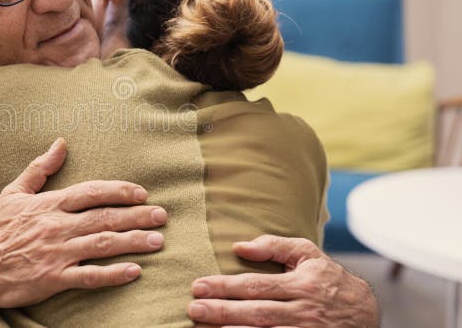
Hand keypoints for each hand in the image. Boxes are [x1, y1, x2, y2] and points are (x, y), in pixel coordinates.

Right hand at [0, 138, 167, 308]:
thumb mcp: (14, 192)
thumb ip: (40, 168)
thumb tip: (60, 143)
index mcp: (49, 204)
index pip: (92, 192)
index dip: (120, 191)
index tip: (142, 193)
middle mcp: (56, 227)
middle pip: (104, 217)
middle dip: (136, 216)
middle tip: (161, 215)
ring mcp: (57, 253)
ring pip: (102, 245)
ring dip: (132, 241)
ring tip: (157, 240)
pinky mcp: (54, 279)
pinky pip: (89, 276)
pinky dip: (113, 274)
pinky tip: (134, 271)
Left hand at [188, 235, 379, 327]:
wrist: (365, 312)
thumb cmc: (329, 279)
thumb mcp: (308, 255)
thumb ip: (275, 246)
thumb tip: (240, 246)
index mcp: (301, 284)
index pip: (256, 285)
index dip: (226, 287)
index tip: (199, 287)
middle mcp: (304, 311)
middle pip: (257, 312)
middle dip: (223, 311)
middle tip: (194, 308)